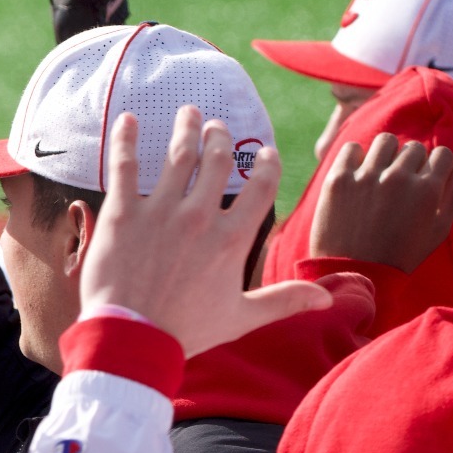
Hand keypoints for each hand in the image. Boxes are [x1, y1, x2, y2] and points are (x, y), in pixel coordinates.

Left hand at [82, 108, 329, 354]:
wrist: (131, 339)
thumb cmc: (185, 332)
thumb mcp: (241, 317)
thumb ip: (284, 300)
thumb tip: (328, 298)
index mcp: (232, 239)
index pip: (261, 187)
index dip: (266, 164)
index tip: (265, 152)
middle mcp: (200, 217)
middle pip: (217, 161)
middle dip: (220, 137)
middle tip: (217, 124)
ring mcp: (161, 212)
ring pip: (178, 155)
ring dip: (185, 128)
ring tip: (188, 113)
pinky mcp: (123, 213)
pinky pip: (124, 165)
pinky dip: (126, 138)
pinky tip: (127, 119)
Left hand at [309, 133, 452, 270]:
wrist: (354, 272)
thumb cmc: (401, 254)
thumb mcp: (438, 228)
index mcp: (427, 190)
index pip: (443, 154)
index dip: (436, 166)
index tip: (425, 180)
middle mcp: (399, 178)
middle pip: (414, 148)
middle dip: (411, 163)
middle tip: (400, 185)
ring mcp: (367, 177)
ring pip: (385, 141)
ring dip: (386, 154)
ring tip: (380, 174)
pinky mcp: (339, 180)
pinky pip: (351, 148)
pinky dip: (356, 157)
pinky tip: (358, 174)